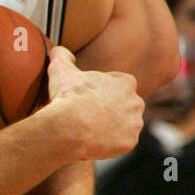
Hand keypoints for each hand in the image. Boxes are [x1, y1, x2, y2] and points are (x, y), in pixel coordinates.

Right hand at [47, 46, 143, 160]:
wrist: (69, 126)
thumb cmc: (67, 96)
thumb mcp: (60, 70)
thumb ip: (62, 56)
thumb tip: (57, 50)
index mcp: (126, 82)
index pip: (119, 85)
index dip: (103, 92)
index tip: (90, 99)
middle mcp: (136, 101)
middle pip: (126, 106)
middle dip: (113, 110)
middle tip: (92, 116)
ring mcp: (135, 123)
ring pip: (126, 125)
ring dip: (114, 127)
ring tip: (93, 130)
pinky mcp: (130, 142)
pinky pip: (123, 143)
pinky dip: (113, 144)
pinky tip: (96, 142)